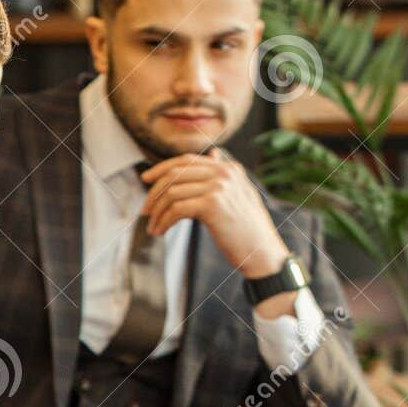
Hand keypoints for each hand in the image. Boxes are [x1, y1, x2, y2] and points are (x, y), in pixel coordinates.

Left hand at [140, 152, 290, 280]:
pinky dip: (164, 221)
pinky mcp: (212, 205)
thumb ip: (222, 176)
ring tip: (153, 228)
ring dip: (157, 212)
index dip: (162, 168)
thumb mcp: (237, 194)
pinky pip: (176, 208)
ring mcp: (219, 187)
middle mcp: (224, 173)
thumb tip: (212, 154)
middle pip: (175, 174)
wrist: (262, 252)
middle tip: (144, 211)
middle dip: (154, 193)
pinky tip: (161, 231)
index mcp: (228, 168)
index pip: (187, 160)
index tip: (145, 180)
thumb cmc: (247, 229)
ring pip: (172, 192)